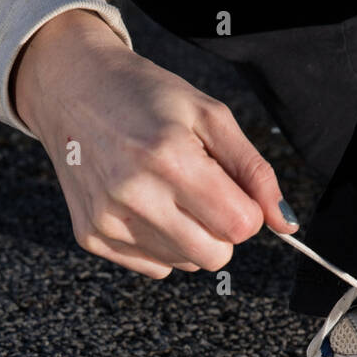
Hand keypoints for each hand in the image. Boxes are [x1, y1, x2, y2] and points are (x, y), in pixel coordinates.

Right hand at [13, 9, 296, 278]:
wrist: (72, 89)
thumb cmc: (145, 97)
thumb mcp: (210, 116)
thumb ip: (254, 171)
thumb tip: (285, 222)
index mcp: (169, 157)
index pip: (239, 226)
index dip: (246, 210)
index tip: (230, 187)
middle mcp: (133, 194)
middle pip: (214, 256)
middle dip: (220, 229)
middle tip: (201, 192)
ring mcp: (107, 220)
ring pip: (184, 265)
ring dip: (189, 235)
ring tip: (166, 191)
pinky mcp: (91, 236)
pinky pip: (153, 267)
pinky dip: (159, 242)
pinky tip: (143, 204)